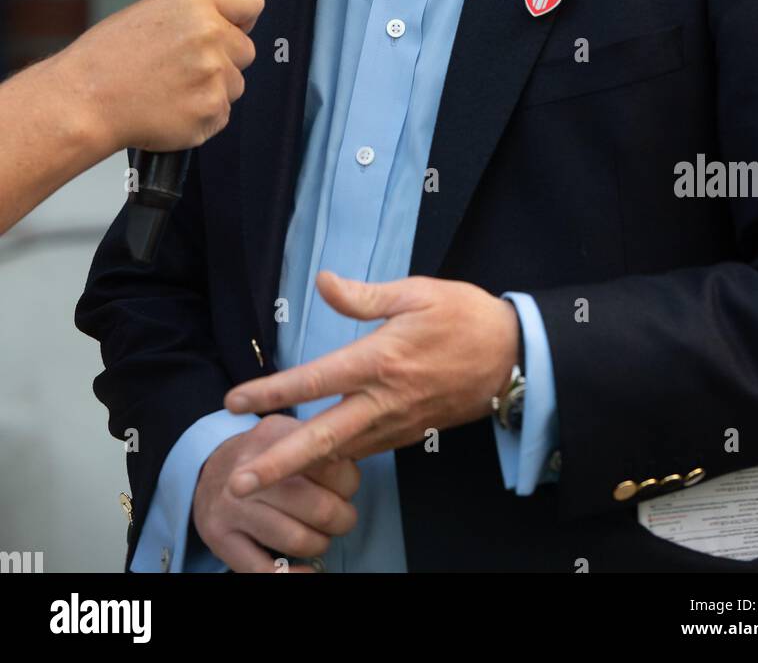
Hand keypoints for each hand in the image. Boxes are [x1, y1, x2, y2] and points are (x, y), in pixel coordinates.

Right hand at [53, 0, 264, 153]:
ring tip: (170, 88)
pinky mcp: (212, 109)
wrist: (84, 101)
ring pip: (236, 83)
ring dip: (212, 89)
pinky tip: (170, 108)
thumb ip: (196, 13)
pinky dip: (202, 116)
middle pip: (246, 49)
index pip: (252, 2)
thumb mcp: (150, 11)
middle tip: (182, 67)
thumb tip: (229, 21)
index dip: (242, 17)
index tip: (234, 26)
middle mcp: (210, 33)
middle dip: (223, 59)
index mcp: (194, 1)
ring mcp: (215, 73)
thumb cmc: (107, 59)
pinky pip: (222, 113)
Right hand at [192, 414, 360, 572]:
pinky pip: (266, 570)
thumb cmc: (264, 457)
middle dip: (342, 520)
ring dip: (320, 545)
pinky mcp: (220, 538)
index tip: (345, 489)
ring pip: (297, 540)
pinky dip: (295, 576)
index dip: (349, 484)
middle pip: (319, 507)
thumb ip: (319, 448)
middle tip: (341, 519)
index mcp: (272, 436)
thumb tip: (353, 478)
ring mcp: (232, 507)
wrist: (208, 470)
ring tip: (320, 538)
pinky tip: (307, 571)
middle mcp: (249, 471)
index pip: (331, 465)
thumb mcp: (287, 436)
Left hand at [222, 272, 519, 496]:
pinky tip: (311, 463)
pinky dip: (333, 462)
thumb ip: (365, 295)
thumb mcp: (418, 292)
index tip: (234, 402)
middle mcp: (384, 400)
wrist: (514, 355)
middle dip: (278, 464)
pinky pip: (364, 451)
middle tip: (238, 483)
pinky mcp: (409, 433)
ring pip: (341, 453)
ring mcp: (398, 423)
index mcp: (381, 360)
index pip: (315, 380)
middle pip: (323, 439)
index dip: (271, 392)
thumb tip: (322, 282)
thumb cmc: (465, 316)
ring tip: (260, 478)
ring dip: (301, 469)